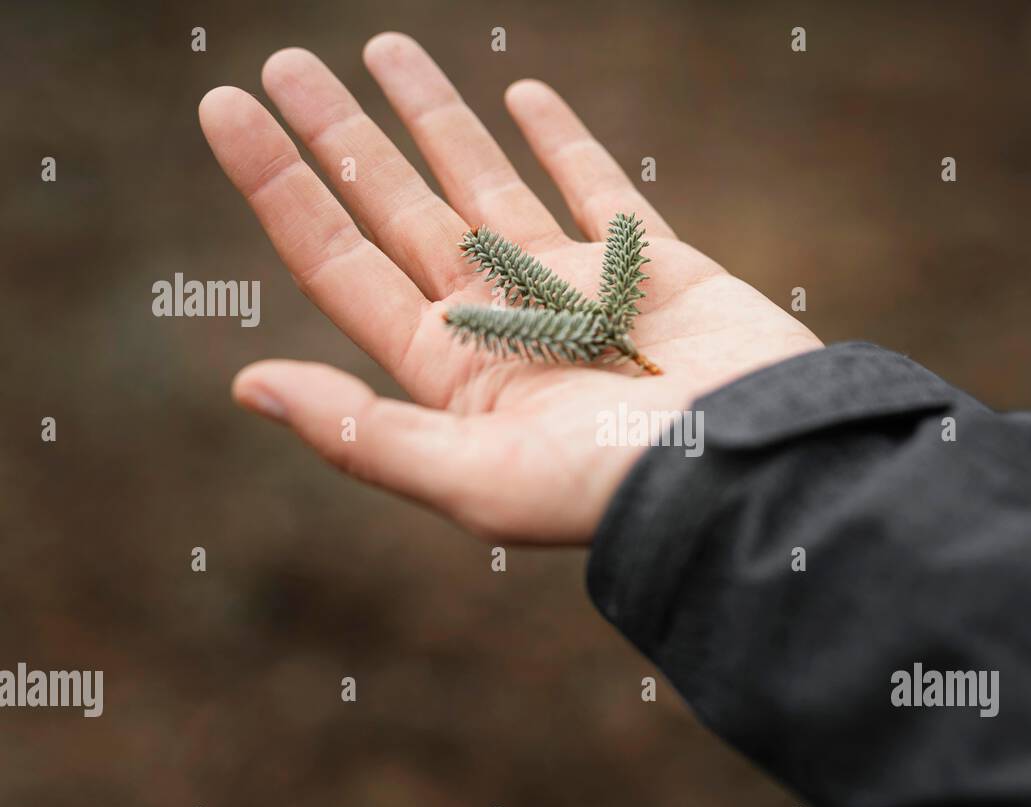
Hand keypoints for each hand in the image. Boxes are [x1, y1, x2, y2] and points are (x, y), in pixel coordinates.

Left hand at [200, 33, 821, 543]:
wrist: (760, 473)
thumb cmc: (617, 491)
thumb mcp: (476, 481)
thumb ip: (366, 434)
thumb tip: (246, 386)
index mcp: (451, 373)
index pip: (342, 263)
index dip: (280, 187)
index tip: (225, 108)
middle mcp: (503, 325)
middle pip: (399, 211)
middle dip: (340, 138)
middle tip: (283, 64)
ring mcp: (577, 290)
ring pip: (487, 183)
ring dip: (432, 118)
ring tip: (380, 46)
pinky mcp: (652, 265)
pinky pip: (598, 187)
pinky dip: (560, 139)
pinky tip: (519, 94)